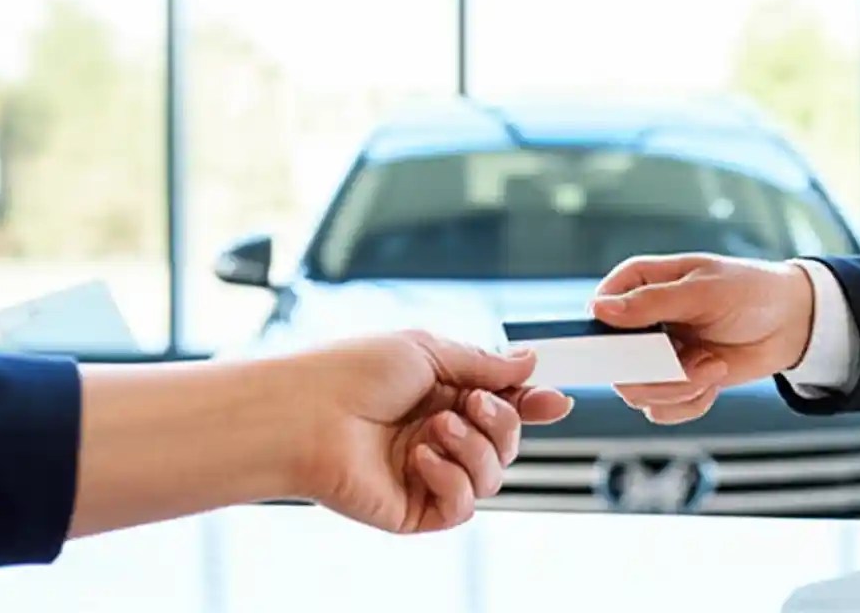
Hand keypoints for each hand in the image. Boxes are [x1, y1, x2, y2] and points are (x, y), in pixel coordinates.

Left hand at [288, 331, 572, 532]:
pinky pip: (462, 505)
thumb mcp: (427, 351)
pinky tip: (420, 459)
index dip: (532, 405)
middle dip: (503, 422)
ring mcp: (429, 473)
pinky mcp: (416, 508)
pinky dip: (450, 478)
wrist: (303, 415)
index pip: (503, 405)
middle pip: (508, 442)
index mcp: (442, 395)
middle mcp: (439, 435)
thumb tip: (529, 361)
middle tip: (474, 404)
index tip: (556, 400)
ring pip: (493, 475)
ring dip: (474, 449)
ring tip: (435, 429)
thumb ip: (484, 363)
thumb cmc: (352, 373)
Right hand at [591, 254, 813, 423]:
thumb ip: (653, 302)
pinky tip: (713, 381)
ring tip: (714, 366)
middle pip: (613, 365)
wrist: (789, 323)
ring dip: (681, 388)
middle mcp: (637, 322)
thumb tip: (601, 309)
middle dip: (659, 374)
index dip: (608, 341)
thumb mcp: (705, 290)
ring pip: (637, 394)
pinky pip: (660, 411)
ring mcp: (652, 356)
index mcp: (635, 284)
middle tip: (697, 361)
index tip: (641, 353)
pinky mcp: (672, 382)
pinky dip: (691, 403)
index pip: (597, 315)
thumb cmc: (749, 291)